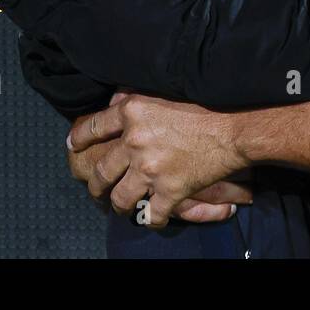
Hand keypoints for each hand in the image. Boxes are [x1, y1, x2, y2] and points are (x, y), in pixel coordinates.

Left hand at [67, 94, 248, 228]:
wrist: (235, 126)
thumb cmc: (205, 103)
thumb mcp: (164, 89)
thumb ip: (136, 96)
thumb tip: (115, 100)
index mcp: (132, 112)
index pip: (94, 127)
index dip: (80, 138)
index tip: (74, 145)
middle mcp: (135, 141)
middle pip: (102, 170)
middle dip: (95, 183)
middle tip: (95, 187)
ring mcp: (150, 169)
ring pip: (120, 197)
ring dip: (117, 204)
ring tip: (119, 205)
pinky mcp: (170, 190)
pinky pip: (152, 214)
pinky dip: (151, 220)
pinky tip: (153, 218)